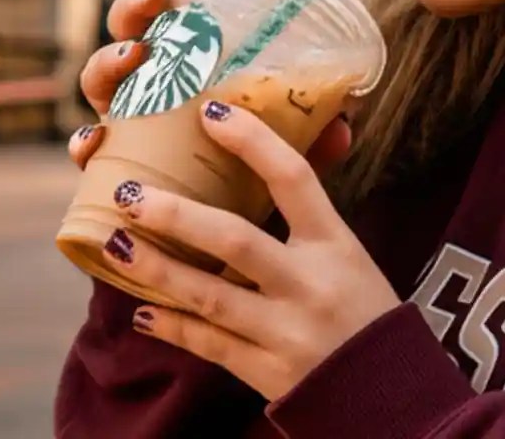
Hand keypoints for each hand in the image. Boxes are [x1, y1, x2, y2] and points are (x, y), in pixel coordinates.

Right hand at [65, 0, 353, 170]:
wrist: (208, 256)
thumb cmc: (244, 187)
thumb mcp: (280, 159)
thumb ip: (308, 140)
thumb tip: (344, 127)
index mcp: (184, 75)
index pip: (167, 21)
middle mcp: (147, 93)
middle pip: (125, 36)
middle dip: (130, 14)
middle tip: (155, 5)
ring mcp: (121, 128)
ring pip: (98, 84)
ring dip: (107, 65)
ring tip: (134, 59)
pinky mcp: (106, 171)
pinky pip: (86, 153)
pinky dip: (84, 144)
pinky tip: (96, 140)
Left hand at [101, 100, 400, 401]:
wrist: (390, 392)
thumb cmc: (364, 310)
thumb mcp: (348, 255)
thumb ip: (311, 211)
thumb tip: (298, 138)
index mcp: (335, 245)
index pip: (294, 179)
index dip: (253, 142)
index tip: (212, 113)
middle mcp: (310, 284)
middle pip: (235, 240)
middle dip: (176, 216)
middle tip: (129, 194)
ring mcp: (286, 331)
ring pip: (210, 296)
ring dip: (157, 269)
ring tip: (114, 245)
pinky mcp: (266, 371)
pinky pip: (208, 344)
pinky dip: (172, 326)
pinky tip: (142, 309)